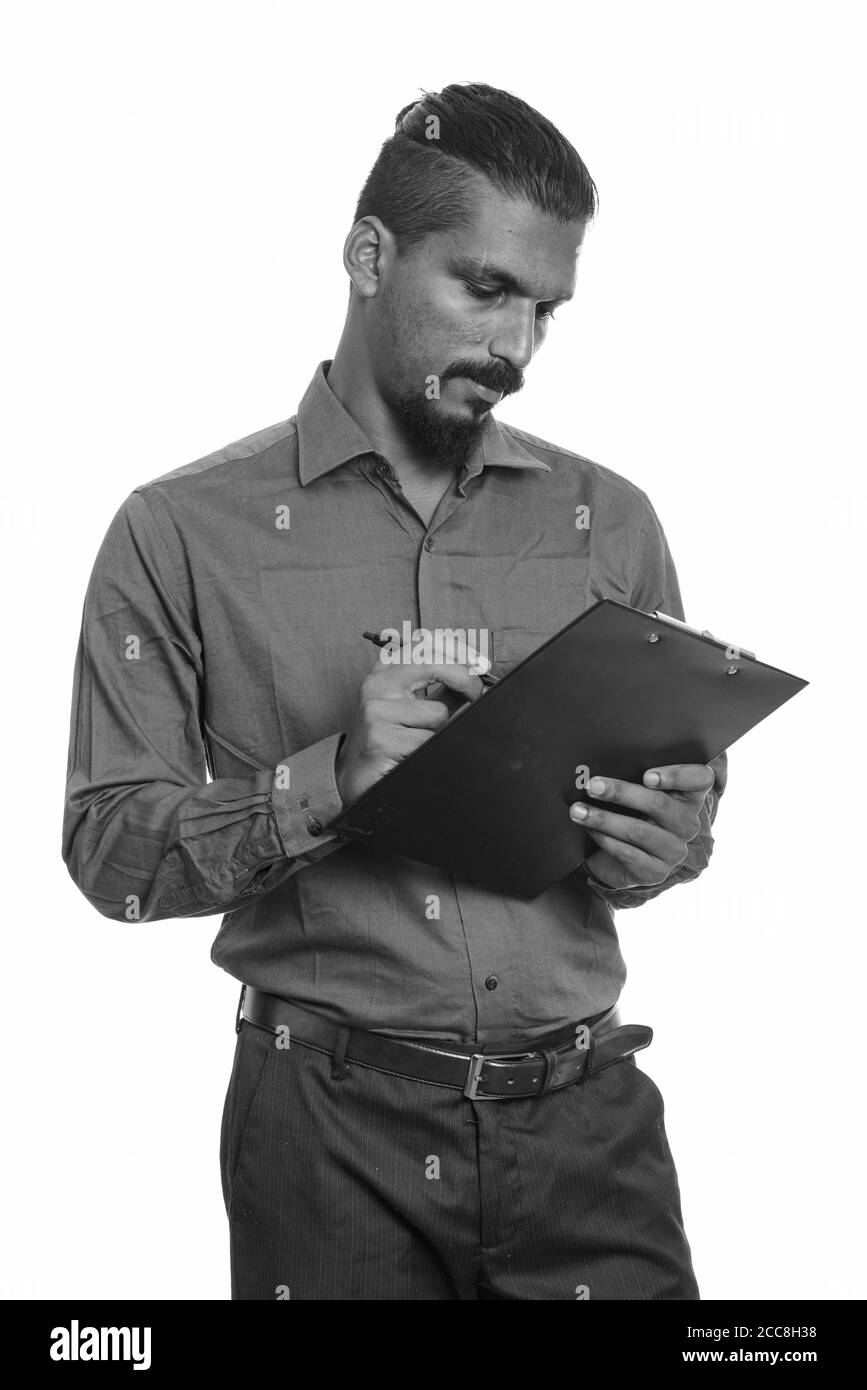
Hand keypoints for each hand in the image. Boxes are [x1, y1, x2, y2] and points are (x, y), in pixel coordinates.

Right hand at [335, 653, 484, 804]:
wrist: (354, 777)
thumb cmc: (386, 740)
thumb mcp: (413, 708)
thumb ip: (441, 690)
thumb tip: (475, 677)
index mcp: (383, 673)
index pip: (423, 643)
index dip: (457, 649)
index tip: (477, 663)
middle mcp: (376, 685)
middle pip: (434, 665)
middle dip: (466, 679)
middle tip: (476, 694)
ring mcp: (375, 711)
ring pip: (437, 712)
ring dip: (440, 730)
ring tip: (421, 739)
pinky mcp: (380, 739)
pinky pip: (428, 741)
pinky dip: (429, 750)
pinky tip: (411, 754)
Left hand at [569, 764, 715, 890]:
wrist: (621, 860)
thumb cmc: (629, 815)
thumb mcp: (637, 795)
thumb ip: (634, 778)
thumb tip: (600, 763)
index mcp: (689, 798)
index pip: (700, 779)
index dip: (677, 775)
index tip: (647, 775)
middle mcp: (687, 825)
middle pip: (659, 804)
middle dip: (621, 793)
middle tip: (592, 785)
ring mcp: (673, 851)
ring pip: (638, 830)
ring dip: (603, 818)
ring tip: (578, 810)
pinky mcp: (655, 872)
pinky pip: (627, 853)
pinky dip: (604, 839)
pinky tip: (589, 829)